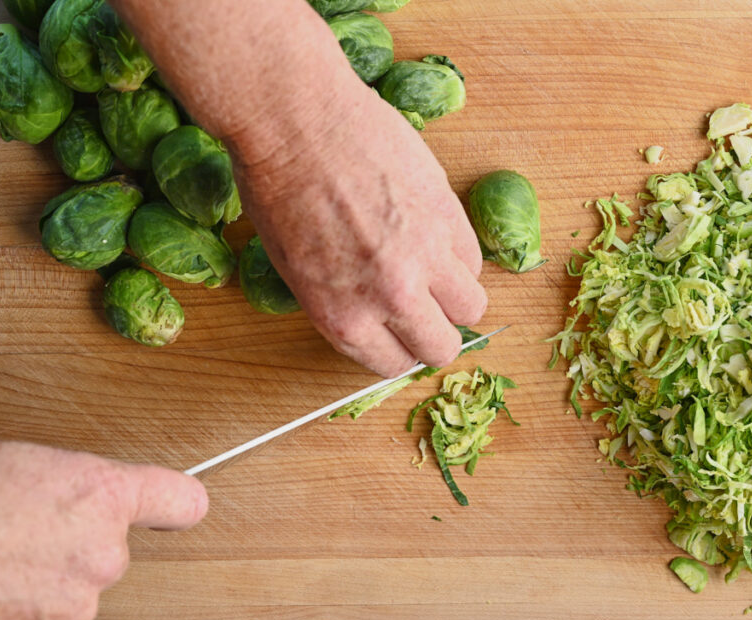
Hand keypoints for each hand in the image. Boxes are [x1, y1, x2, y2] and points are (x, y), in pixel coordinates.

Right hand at [0, 441, 207, 619]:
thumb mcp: (11, 465)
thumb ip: (61, 486)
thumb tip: (66, 499)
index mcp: (100, 495)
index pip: (178, 499)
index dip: (175, 504)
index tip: (177, 510)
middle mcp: (103, 555)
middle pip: (106, 555)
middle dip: (68, 552)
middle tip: (12, 541)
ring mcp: (76, 609)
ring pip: (70, 599)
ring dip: (38, 592)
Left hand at [105, 0, 486, 376]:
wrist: (295, 121)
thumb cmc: (278, 189)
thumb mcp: (298, 271)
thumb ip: (346, 305)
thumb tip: (380, 317)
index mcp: (344, 319)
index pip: (394, 366)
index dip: (399, 348)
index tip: (400, 334)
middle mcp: (390, 298)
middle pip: (441, 348)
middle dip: (434, 333)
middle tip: (425, 309)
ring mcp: (425, 257)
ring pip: (471, 308)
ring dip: (455, 296)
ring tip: (435, 272)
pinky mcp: (448, 216)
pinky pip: (474, 258)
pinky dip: (459, 255)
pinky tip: (434, 235)